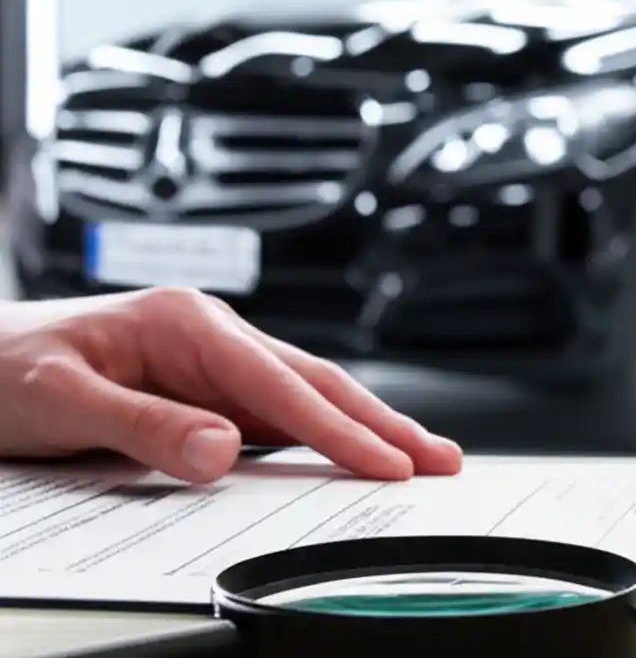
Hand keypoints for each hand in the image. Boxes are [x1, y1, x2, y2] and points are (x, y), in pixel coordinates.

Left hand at [0, 287, 461, 483]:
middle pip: (314, 381)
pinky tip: (351, 454)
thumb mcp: (57, 398)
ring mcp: (212, 365)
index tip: (387, 464)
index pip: (278, 383)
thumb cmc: (2, 367)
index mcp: (184, 323)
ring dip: (363, 429)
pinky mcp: (206, 393)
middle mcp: (209, 339)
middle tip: (441, 458)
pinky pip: (277, 417)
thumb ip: (142, 425)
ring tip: (417, 458)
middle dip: (381, 423)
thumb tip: (224, 451)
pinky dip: (323, 437)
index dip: (338, 428)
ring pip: (305, 397)